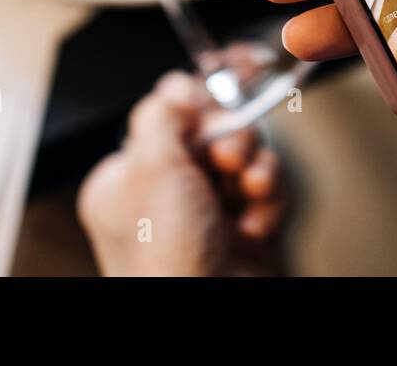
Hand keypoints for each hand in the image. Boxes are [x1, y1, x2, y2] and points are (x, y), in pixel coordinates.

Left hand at [77, 71, 285, 275]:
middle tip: (229, 158)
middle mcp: (166, 196)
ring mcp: (209, 216)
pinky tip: (255, 223)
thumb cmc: (166, 259)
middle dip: (231, 141)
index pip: (165, 119)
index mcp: (128, 179)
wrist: (209, 310)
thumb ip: (160, 116)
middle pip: (212, 134)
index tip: (204, 109)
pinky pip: (268, 192)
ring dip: (255, 170)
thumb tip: (172, 86)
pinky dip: (268, 203)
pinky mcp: (246, 232)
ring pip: (246, 159)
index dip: (192, 110)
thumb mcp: (152, 169)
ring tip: (248, 191)